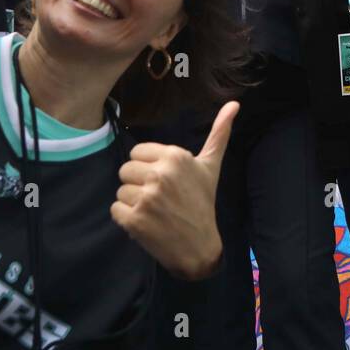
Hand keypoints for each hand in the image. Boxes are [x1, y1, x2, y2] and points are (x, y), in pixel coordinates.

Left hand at [111, 100, 237, 279]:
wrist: (200, 246)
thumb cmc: (203, 202)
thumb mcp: (210, 166)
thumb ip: (219, 133)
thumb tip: (234, 103)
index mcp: (174, 157)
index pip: (137, 152)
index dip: (147, 167)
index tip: (164, 181)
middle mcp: (159, 174)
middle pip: (126, 170)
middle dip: (138, 184)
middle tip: (159, 198)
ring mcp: (146, 198)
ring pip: (120, 190)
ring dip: (132, 202)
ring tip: (154, 211)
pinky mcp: (134, 219)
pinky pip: (115, 210)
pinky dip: (126, 219)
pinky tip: (145, 222)